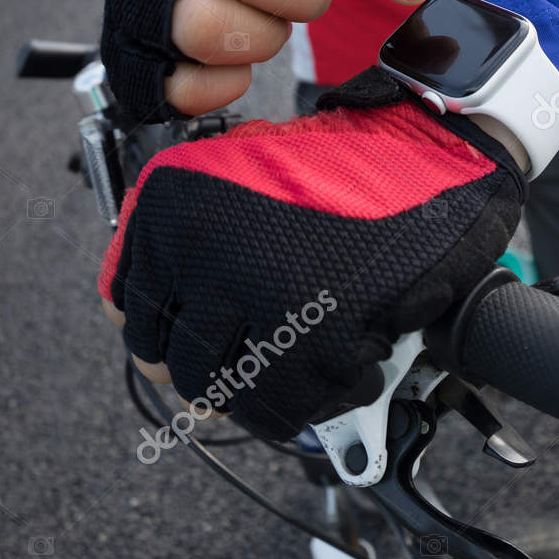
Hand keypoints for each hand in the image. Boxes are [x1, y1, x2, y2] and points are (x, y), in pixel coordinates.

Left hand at [100, 70, 524, 440]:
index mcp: (171, 210)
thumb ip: (188, 239)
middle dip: (207, 376)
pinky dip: (304, 405)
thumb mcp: (237, 173)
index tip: (178, 350)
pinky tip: (327, 374)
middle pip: (174, 362)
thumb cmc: (342, 163)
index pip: (128, 312)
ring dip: (255, 394)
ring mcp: (259, 297)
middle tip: (244, 367)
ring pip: (223, 393)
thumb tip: (151, 313)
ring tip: (288, 371)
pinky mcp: (319, 335)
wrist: (431, 150)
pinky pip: (285, 408)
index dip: (158, 341)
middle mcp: (201, 253)